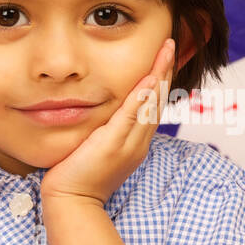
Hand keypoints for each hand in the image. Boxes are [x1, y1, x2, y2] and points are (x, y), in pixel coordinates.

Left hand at [40, 37, 175, 207]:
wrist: (72, 202)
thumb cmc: (79, 177)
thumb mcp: (97, 147)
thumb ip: (105, 129)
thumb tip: (106, 111)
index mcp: (136, 141)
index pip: (153, 104)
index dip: (161, 78)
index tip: (165, 56)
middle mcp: (138, 141)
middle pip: (159, 100)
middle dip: (166, 69)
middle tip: (172, 42)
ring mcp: (129, 143)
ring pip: (151, 104)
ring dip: (160, 74)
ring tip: (167, 49)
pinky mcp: (114, 144)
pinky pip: (133, 115)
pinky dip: (143, 96)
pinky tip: (150, 77)